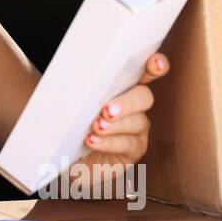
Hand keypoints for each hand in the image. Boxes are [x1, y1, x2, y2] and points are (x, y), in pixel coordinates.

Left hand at [67, 52, 169, 190]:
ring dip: (116, 124)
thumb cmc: (69, 123)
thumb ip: (77, 87)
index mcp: (121, 85)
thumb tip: (70, 75)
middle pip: (144, 97)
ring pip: (137, 121)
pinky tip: (93, 140)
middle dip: (127, 102)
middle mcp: (134, 105)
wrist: (66, 156)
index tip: (154, 64)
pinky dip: (110, 142)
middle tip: (106, 110)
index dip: (155, 65)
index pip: (144, 70)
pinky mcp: (133, 149)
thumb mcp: (71, 102)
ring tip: (96, 126)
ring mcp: (137, 127)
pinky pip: (128, 144)